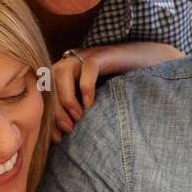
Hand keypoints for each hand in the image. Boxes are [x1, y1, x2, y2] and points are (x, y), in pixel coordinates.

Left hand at [52, 42, 183, 140]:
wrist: (147, 62)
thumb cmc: (120, 85)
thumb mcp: (95, 100)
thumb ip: (80, 111)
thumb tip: (62, 137)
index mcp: (65, 73)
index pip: (45, 90)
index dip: (47, 114)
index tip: (57, 137)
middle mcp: (71, 61)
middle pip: (49, 81)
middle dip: (55, 108)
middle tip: (68, 128)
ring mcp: (86, 55)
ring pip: (62, 71)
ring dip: (66, 96)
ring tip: (78, 116)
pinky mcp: (103, 54)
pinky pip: (88, 66)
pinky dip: (86, 85)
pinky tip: (91, 103)